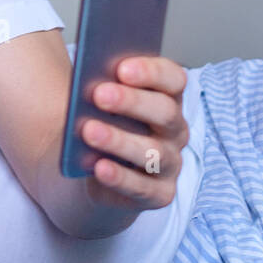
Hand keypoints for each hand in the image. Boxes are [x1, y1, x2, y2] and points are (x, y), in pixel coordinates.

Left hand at [81, 55, 188, 212]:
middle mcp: (174, 130)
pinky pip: (143, 188)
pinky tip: (98, 167)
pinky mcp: (158, 194)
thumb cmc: (98, 124)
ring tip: (88, 131)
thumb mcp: (96, 103)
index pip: (173, 79)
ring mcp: (169, 163)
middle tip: (98, 94)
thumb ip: (99, 87)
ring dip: (120, 141)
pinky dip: (120, 178)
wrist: (90, 172)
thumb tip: (88, 78)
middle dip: (132, 102)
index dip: (152, 72)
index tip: (122, 68)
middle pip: (165, 112)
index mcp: (166, 98)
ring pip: (153, 152)